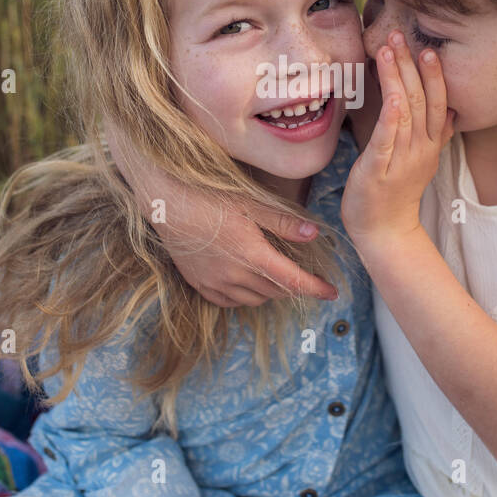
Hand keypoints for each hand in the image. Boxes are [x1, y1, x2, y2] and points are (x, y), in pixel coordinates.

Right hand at [104, 118, 337, 307]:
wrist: (164, 200)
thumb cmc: (208, 195)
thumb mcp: (250, 203)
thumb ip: (284, 222)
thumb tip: (315, 234)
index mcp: (251, 255)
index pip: (292, 281)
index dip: (315, 289)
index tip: (332, 293)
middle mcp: (234, 275)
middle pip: (275, 291)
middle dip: (294, 286)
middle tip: (305, 276)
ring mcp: (214, 283)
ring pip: (254, 299)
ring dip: (271, 291)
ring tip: (277, 275)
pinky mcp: (199, 284)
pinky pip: (230, 301)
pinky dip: (245, 296)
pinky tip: (248, 282)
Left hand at [342, 30, 454, 240]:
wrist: (385, 232)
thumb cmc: (395, 194)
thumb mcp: (421, 160)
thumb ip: (434, 134)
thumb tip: (451, 111)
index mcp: (430, 145)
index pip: (439, 103)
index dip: (434, 75)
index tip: (428, 48)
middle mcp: (421, 149)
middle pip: (423, 100)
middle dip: (412, 66)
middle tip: (401, 36)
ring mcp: (402, 159)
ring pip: (405, 111)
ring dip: (398, 79)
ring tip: (389, 50)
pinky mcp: (380, 169)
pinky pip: (388, 139)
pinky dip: (392, 116)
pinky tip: (392, 96)